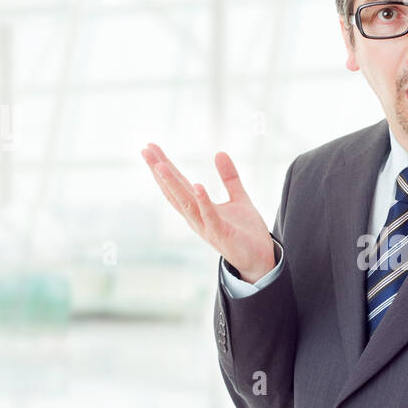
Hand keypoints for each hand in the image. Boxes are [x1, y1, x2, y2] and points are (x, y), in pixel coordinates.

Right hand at [140, 144, 276, 282]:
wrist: (261, 259)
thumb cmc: (246, 232)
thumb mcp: (238, 198)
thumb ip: (229, 177)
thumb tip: (219, 152)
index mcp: (198, 210)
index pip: (177, 185)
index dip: (164, 167)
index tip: (150, 147)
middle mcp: (196, 219)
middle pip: (174, 192)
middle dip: (159, 172)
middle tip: (145, 150)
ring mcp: (207, 227)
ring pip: (186, 203)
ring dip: (173, 185)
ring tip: (161, 166)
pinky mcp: (221, 234)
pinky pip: (210, 216)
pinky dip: (203, 201)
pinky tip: (197, 185)